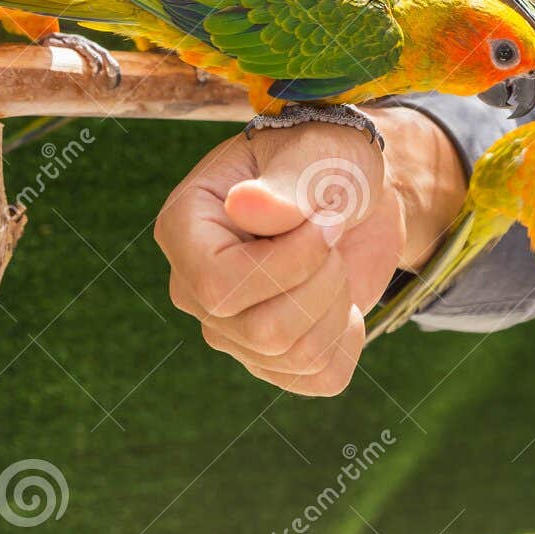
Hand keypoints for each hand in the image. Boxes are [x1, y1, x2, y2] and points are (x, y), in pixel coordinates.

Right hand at [154, 106, 466, 395]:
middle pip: (263, 332)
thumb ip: (285, 186)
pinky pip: (320, 377)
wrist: (349, 190)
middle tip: (334, 233)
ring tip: (334, 259)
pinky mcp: (270, 358)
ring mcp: (228, 330)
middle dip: (324, 282)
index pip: (221, 287)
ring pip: (296, 356)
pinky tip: (341, 299)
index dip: (290, 264)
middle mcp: (194, 288)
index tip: (328, 219)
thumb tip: (246, 207)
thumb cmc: (324, 158)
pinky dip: (349, 338)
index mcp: (184, 229)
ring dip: (339, 303)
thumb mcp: (316, 156)